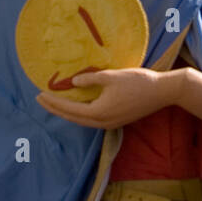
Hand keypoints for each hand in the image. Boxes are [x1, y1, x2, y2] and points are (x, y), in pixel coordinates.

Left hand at [36, 67, 167, 128]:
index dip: (52, 102)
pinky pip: (92, 120)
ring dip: (67, 112)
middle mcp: (102, 122)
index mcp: (98, 112)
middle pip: (73, 118)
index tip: (38, 95)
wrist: (162, 92)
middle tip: (40, 99)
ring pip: (82, 121)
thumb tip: (74, 83)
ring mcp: (110, 124)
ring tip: (55, 103)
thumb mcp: (111, 76)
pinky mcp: (117, 121)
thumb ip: (91, 80)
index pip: (69, 109)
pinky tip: (77, 106)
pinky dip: (80, 113)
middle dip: (55, 109)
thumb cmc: (138, 82)